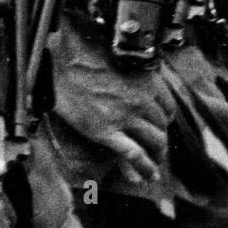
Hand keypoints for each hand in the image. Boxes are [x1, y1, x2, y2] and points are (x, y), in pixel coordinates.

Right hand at [51, 23, 174, 183]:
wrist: (59, 61)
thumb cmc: (84, 52)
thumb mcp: (121, 58)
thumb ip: (134, 70)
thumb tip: (137, 77)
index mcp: (147, 80)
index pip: (168, 106)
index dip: (165, 117)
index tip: (161, 122)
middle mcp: (141, 100)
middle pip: (162, 125)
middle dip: (161, 137)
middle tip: (158, 145)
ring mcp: (125, 117)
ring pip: (154, 141)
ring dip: (157, 154)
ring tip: (155, 162)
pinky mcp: (106, 131)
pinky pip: (134, 154)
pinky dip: (145, 167)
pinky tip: (149, 175)